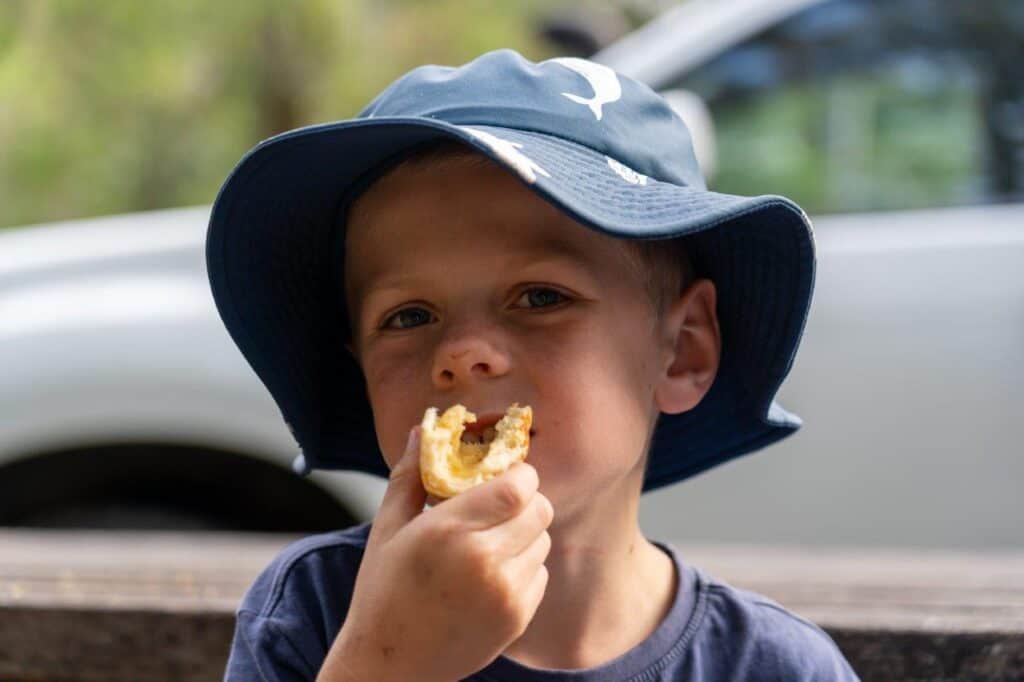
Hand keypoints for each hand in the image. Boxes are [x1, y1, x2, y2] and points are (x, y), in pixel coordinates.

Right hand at [318, 425, 552, 681]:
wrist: (391, 665)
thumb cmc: (383, 590)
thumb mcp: (388, 528)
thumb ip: (411, 474)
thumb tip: (423, 429)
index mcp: (448, 530)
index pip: (519, 485)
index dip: (517, 475)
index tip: (500, 478)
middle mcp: (484, 560)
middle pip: (540, 508)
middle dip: (523, 501)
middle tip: (496, 509)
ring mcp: (506, 593)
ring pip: (543, 539)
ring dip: (524, 534)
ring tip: (489, 544)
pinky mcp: (518, 617)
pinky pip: (541, 573)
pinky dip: (524, 567)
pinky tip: (491, 575)